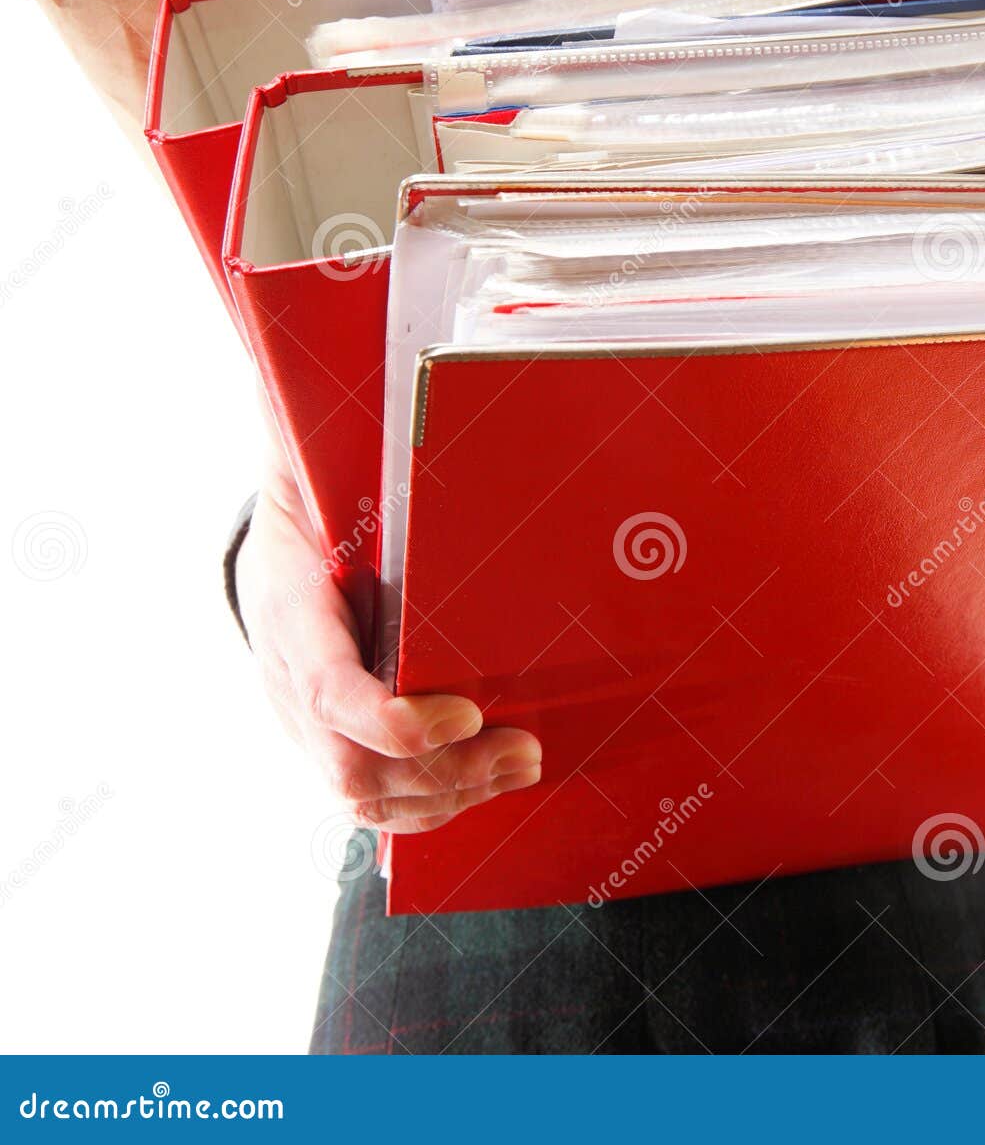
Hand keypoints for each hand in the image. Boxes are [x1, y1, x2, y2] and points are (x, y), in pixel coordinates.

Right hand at [236, 410, 540, 832]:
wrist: (269, 528)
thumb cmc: (318, 491)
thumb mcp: (328, 466)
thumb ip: (369, 454)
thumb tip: (430, 373)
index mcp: (289, 606)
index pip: (329, 690)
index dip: (394, 720)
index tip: (465, 712)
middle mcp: (288, 677)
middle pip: (351, 765)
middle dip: (445, 770)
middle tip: (523, 745)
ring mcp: (301, 720)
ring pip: (363, 795)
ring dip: (450, 794)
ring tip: (521, 762)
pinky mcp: (328, 740)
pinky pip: (370, 800)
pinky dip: (432, 804)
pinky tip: (488, 782)